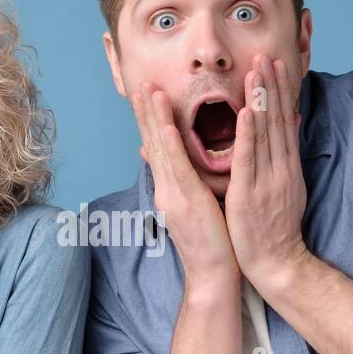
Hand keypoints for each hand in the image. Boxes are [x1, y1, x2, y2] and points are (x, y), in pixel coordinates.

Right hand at [132, 80, 237, 290]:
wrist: (212, 273)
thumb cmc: (211, 240)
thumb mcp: (195, 205)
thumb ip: (186, 182)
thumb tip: (182, 166)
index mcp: (170, 186)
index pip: (157, 144)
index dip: (150, 117)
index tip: (146, 91)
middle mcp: (166, 186)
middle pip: (152, 141)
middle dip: (146, 110)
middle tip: (139, 80)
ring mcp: (173, 193)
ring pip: (161, 148)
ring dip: (155, 117)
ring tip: (149, 90)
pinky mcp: (187, 201)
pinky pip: (178, 168)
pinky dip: (170, 145)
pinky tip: (166, 125)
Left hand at [225, 54, 309, 296]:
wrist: (278, 263)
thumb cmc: (275, 230)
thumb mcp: (287, 189)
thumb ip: (286, 158)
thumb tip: (289, 128)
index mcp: (287, 166)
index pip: (285, 121)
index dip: (281, 91)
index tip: (278, 64)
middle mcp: (280, 168)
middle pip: (277, 119)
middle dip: (272, 85)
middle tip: (267, 53)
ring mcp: (267, 179)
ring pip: (264, 132)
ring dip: (260, 99)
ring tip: (257, 69)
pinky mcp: (250, 193)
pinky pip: (249, 159)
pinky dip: (248, 134)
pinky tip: (245, 111)